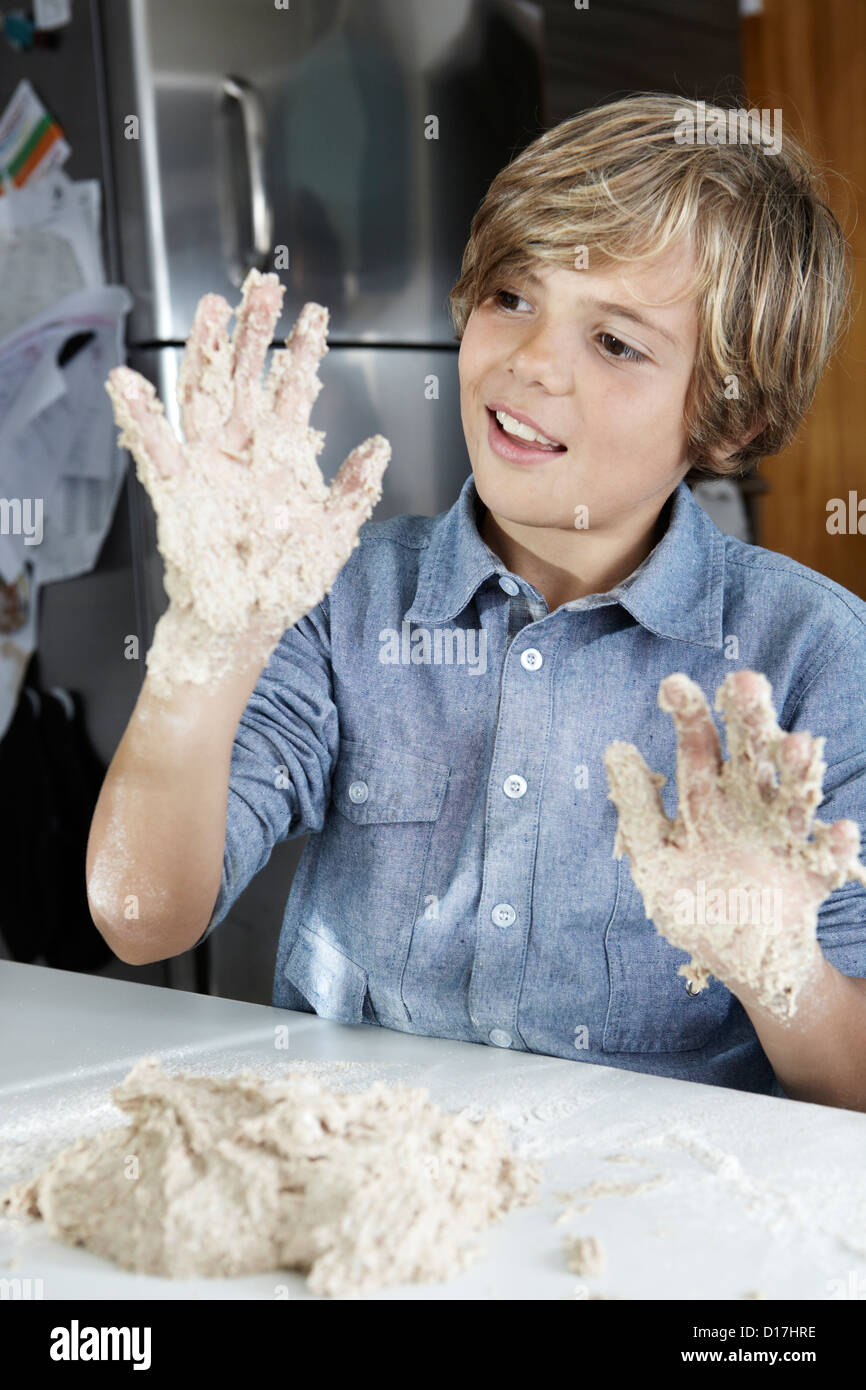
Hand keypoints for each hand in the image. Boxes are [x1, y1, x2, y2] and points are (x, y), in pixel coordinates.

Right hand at [105, 269, 389, 696]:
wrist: (246, 621)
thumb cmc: (287, 579)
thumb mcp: (334, 534)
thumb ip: (355, 489)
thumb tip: (380, 446)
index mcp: (281, 453)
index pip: (293, 390)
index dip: (302, 352)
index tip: (316, 314)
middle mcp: (242, 448)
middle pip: (244, 375)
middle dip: (254, 332)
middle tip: (264, 288)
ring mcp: (207, 464)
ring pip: (202, 393)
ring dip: (204, 351)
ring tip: (208, 309)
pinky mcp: (177, 490)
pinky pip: (155, 447)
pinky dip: (139, 415)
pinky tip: (127, 381)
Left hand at [603, 670, 865, 1018]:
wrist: (735, 960)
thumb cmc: (691, 902)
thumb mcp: (653, 858)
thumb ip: (637, 808)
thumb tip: (615, 750)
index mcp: (706, 797)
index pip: (698, 744)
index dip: (689, 714)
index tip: (674, 685)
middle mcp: (748, 806)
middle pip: (753, 753)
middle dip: (751, 718)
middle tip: (745, 682)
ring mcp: (782, 839)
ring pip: (793, 795)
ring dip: (797, 771)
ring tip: (796, 745)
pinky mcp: (810, 877)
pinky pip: (826, 860)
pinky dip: (835, 847)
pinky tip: (839, 831)